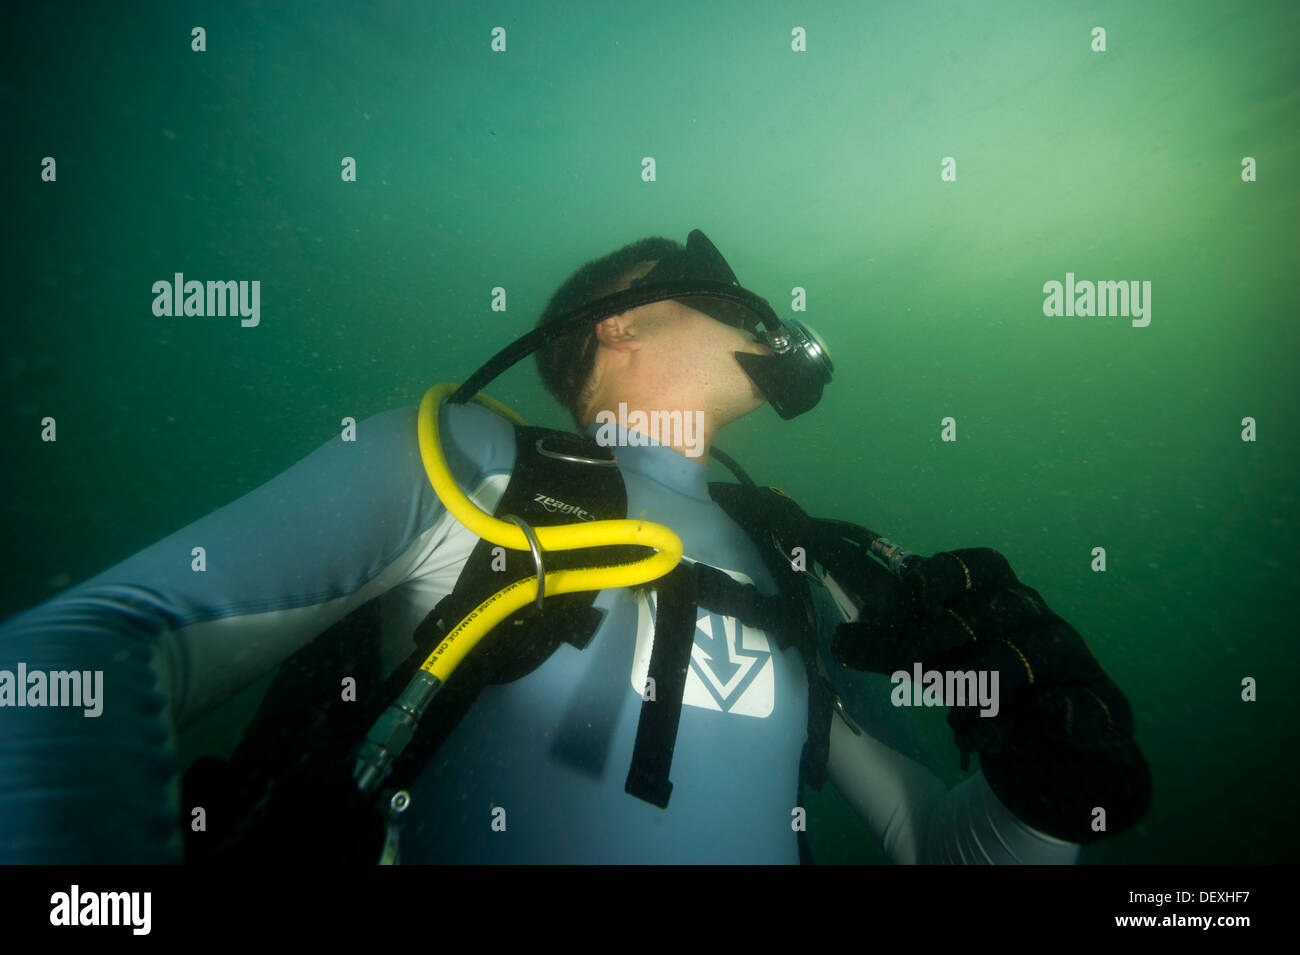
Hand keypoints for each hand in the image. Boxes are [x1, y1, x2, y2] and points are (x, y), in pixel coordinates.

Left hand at [831, 547, 1150, 843]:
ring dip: (984, 679)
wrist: (1050, 764)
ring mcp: (1074, 665)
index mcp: (1001, 602)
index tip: (910, 595)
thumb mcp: (931, 670)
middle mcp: (1039, 623)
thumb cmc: (985, 698)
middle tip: (909, 664)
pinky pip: (1087, 705)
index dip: (942, 574)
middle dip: (945, 632)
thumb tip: (839, 639)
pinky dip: (1063, 711)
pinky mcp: (1102, 711)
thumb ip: (890, 651)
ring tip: (956, 711)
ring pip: (1031, 652)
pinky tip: (1039, 722)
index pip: (979, 566)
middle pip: (997, 606)